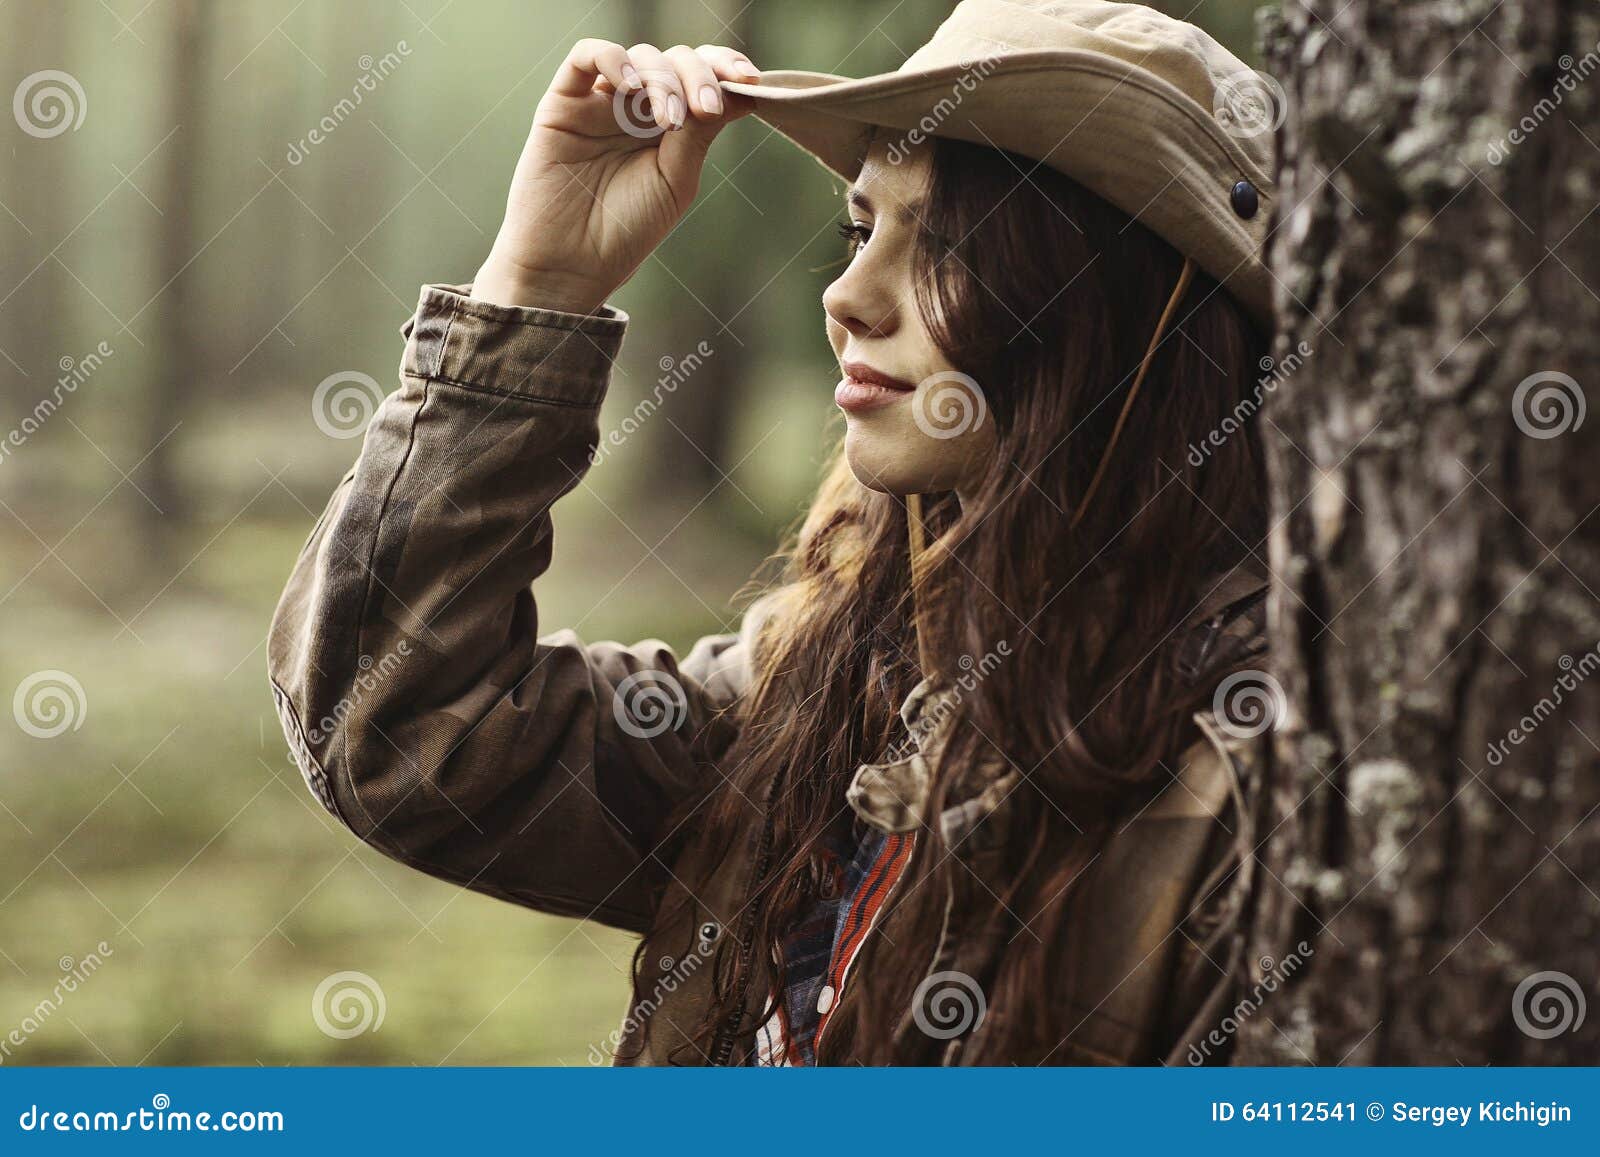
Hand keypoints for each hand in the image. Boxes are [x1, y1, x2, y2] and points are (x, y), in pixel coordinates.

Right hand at [472, 39, 758, 312]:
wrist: (572, 264)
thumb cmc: (626, 229)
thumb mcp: (675, 181)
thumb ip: (699, 134)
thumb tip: (740, 92)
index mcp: (669, 126)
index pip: (701, 77)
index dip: (726, 67)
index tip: (750, 81)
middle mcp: (637, 109)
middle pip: (675, 61)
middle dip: (699, 77)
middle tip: (707, 109)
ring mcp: (601, 102)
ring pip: (640, 57)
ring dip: (663, 80)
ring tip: (670, 120)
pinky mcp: (564, 103)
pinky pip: (586, 56)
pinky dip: (613, 59)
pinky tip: (630, 86)